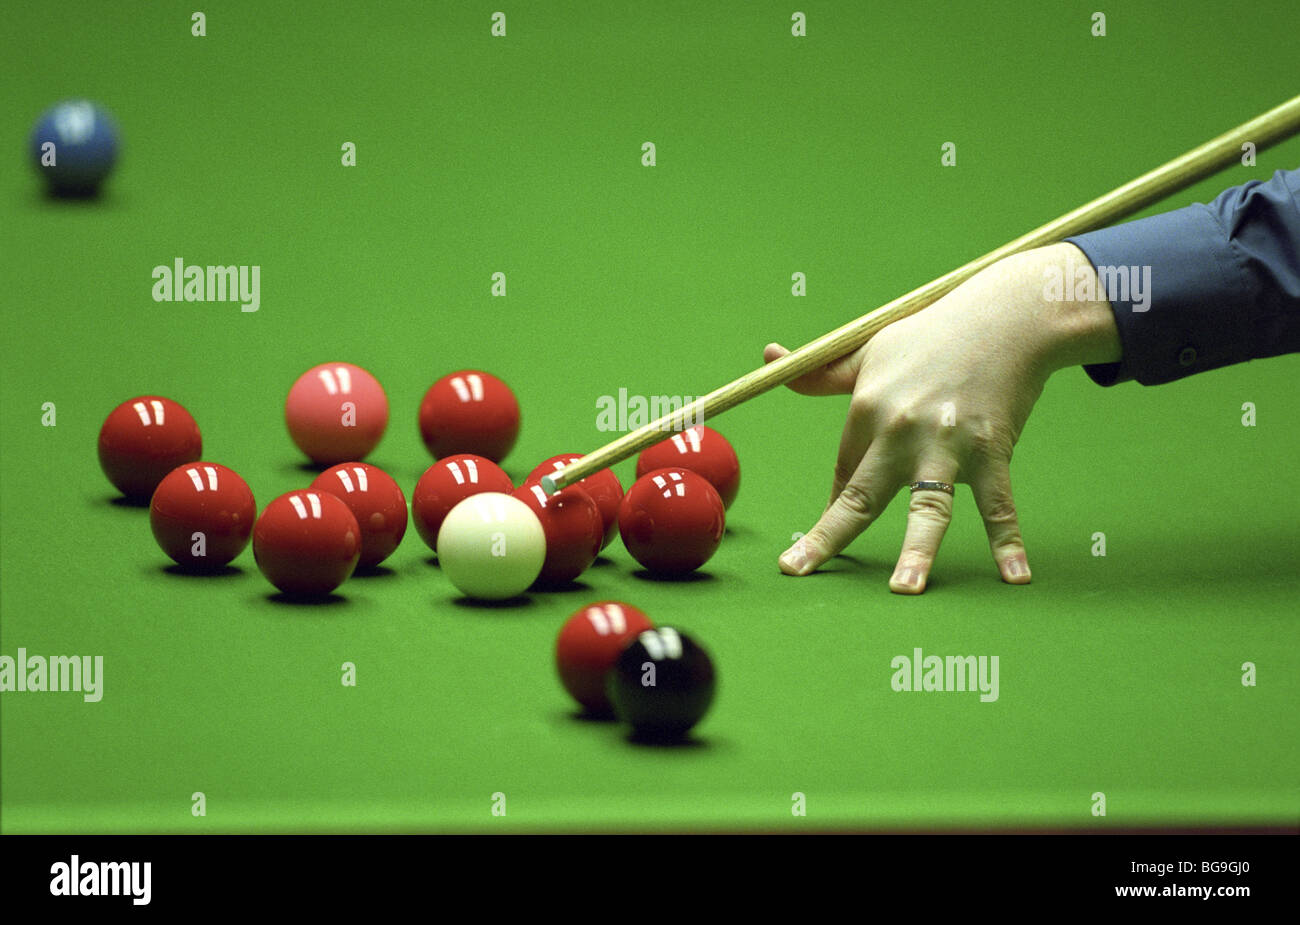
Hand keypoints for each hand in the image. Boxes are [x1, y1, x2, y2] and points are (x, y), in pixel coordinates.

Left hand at [769, 243, 1120, 592]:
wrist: (1004, 317)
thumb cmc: (930, 334)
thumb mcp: (867, 348)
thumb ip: (818, 369)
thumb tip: (769, 355)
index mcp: (867, 408)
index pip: (842, 472)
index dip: (835, 507)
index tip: (827, 533)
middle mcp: (901, 430)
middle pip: (859, 495)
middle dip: (828, 536)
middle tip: (797, 570)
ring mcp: (949, 444)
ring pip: (927, 508)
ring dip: (917, 550)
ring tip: (905, 590)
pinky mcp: (993, 451)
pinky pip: (1000, 505)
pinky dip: (1009, 543)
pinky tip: (1016, 579)